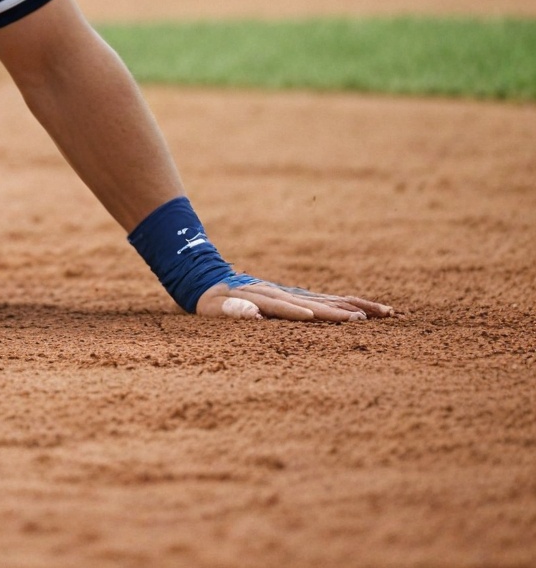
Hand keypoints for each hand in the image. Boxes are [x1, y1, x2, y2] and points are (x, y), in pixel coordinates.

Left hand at [196, 279, 394, 321]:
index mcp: (262, 297)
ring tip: (386, 313)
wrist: (213, 279)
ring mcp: (295, 293)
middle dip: (342, 310)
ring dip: (357, 306)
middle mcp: (283, 293)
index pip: (283, 307)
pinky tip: (372, 311)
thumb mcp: (212, 306)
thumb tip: (251, 313)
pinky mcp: (300, 296)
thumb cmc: (211, 301)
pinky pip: (330, 300)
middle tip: (368, 318)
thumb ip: (230, 310)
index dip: (300, 312)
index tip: (320, 317)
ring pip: (330, 299)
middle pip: (317, 302)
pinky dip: (351, 304)